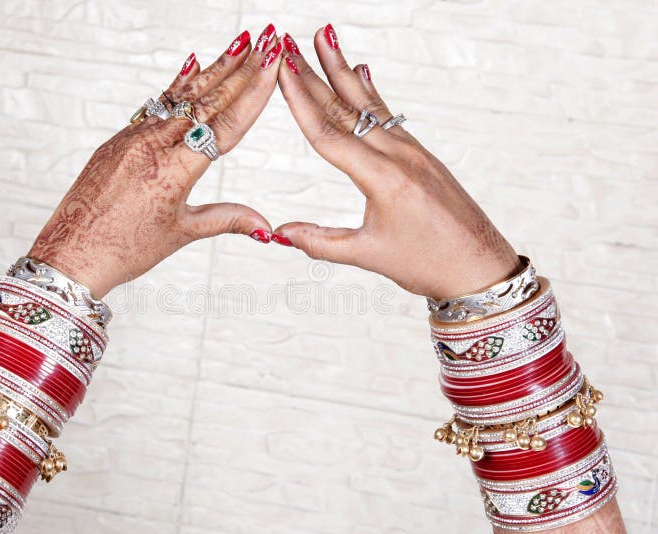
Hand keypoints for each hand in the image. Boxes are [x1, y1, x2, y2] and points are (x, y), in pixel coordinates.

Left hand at [29, 25, 284, 296]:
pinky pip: (154, 106)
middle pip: (205, 101)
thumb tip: (264, 227)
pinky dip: (176, 86)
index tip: (270, 64)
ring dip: (213, 70)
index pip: (223, 126)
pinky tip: (192, 65)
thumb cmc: (123, 248)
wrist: (73, 253)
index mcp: (172, 173)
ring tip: (238, 45)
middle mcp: (151, 148)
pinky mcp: (118, 140)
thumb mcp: (181, 233)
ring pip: (180, 98)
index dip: (252, 93)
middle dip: (240, 69)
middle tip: (265, 41)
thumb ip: (226, 219)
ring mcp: (132, 139)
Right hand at [274, 26, 520, 298]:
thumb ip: (321, 242)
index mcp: (384, 179)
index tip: (282, 68)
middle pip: (345, 108)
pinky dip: (370, 94)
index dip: (300, 99)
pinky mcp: (421, 155)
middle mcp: (399, 156)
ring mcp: (413, 151)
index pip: (329, 133)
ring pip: (368, 105)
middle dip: (314, 72)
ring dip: (343, 70)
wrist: (480, 266)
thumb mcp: (370, 255)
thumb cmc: (431, 263)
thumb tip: (280, 233)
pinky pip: (389, 117)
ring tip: (326, 38)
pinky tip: (364, 74)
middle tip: (290, 43)